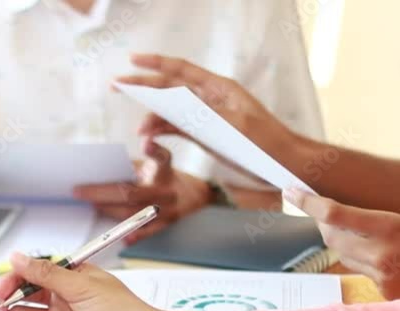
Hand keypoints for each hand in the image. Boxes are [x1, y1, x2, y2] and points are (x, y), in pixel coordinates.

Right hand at [0, 254, 159, 310]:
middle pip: (22, 295)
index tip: (3, 286)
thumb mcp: (81, 285)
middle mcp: (60, 299)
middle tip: (2, 302)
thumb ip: (45, 273)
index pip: (31, 273)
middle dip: (8, 298)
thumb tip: (18, 257)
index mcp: (68, 279)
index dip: (14, 279)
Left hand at [74, 138, 211, 242]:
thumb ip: (128, 169)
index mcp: (164, 171)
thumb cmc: (157, 179)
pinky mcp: (166, 226)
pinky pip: (147, 232)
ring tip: (90, 205)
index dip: (155, 150)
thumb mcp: (148, 168)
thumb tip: (93, 172)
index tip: (146, 142)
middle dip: (102, 192)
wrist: (190, 197)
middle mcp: (168, 190)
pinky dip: (133, 235)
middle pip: (132, 193)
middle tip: (80, 191)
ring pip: (134, 213)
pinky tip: (121, 237)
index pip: (162, 158)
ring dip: (109, 210)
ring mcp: (169, 210)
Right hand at [116, 53, 296, 173]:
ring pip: (170, 111)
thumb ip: (198, 117)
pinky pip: (177, 128)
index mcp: (218, 88)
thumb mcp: (231, 125)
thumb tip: (166, 111)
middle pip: (169, 87)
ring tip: (137, 129)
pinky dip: (161, 131)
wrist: (283, 162)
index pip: (181, 70)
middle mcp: (209, 98)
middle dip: (143, 86)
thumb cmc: (265, 142)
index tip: (132, 59)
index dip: (155, 63)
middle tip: (116, 85)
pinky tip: (149, 136)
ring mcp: (206, 116)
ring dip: (152, 117)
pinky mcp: (205, 133)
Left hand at [286, 188, 399, 299]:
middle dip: (325, 223)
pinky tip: (387, 257)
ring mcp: (382, 276)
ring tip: (371, 236)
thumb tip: (334, 213)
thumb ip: (373, 218)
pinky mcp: (386, 291)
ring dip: (346, 244)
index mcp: (389, 227)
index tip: (290, 192)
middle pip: (330, 237)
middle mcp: (380, 254)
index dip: (308, 202)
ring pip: (344, 255)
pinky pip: (361, 271)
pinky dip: (366, 261)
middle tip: (327, 213)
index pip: (334, 214)